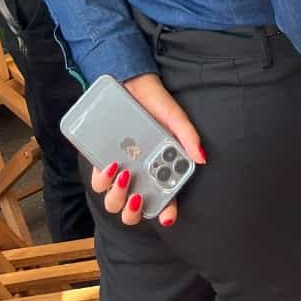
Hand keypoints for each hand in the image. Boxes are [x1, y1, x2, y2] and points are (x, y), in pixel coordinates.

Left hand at [88, 73, 205, 227]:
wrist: (128, 83)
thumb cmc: (155, 103)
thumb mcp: (174, 118)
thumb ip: (187, 136)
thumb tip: (201, 157)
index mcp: (159, 169)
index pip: (165, 199)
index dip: (166, 212)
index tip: (167, 217)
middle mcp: (139, 175)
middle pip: (133, 210)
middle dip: (134, 211)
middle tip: (137, 197)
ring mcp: (120, 170)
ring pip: (113, 201)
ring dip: (117, 196)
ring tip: (123, 175)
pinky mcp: (101, 162)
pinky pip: (98, 181)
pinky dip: (103, 179)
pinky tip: (110, 165)